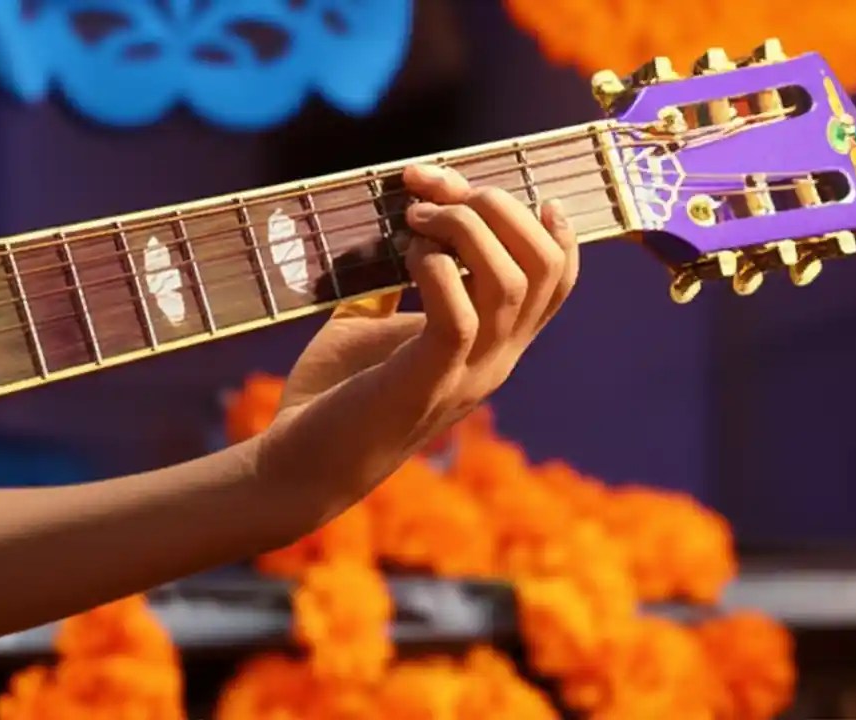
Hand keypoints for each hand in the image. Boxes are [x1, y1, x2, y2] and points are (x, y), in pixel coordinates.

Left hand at [255, 163, 577, 519]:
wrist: (297, 465)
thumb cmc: (332, 394)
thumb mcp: (370, 325)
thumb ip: (395, 285)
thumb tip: (395, 227)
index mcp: (493, 344)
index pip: (558, 275)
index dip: (540, 219)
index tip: (484, 184)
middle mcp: (495, 360)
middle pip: (544, 265)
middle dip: (496, 206)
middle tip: (433, 192)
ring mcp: (467, 375)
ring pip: (512, 282)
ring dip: (463, 229)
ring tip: (413, 218)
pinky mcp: (426, 383)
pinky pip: (460, 315)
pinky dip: (436, 269)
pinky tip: (405, 255)